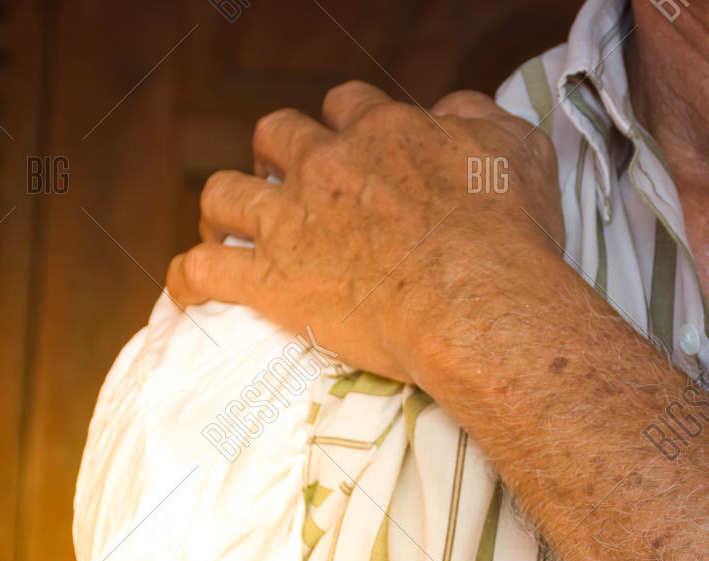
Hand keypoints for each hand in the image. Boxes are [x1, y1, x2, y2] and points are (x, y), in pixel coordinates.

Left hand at [166, 81, 564, 382]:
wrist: (481, 307)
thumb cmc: (511, 235)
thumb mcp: (519, 149)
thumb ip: (479, 116)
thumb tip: (453, 109)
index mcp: (383, 130)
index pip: (346, 105)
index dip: (347, 124)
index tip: (356, 147)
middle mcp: (328, 164)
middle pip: (276, 135)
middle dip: (277, 153)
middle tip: (291, 184)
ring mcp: (292, 222)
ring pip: (226, 193)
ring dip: (225, 206)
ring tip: (231, 225)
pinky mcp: (271, 282)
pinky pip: (203, 270)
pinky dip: (189, 277)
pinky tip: (190, 288)